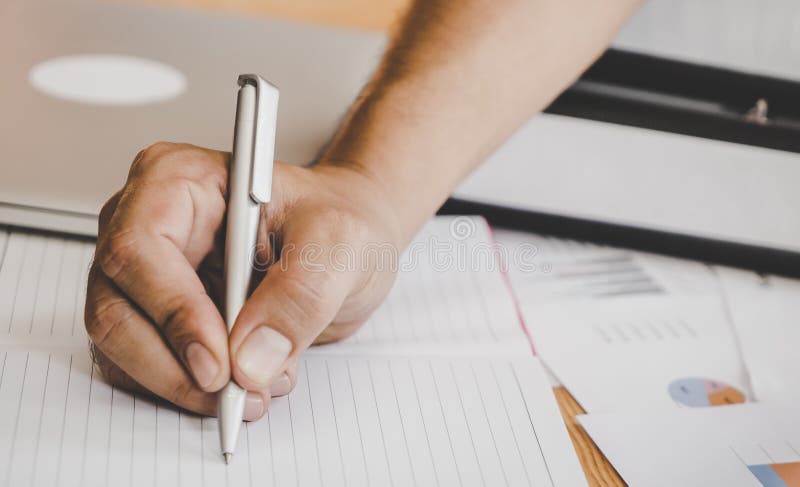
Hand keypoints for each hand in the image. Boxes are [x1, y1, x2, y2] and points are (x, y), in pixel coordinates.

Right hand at [85, 142, 400, 418]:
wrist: (348, 244)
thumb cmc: (338, 220)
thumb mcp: (339, 243)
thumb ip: (300, 294)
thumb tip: (251, 358)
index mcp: (180, 181)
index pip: (141, 248)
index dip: (173, 312)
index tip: (219, 362)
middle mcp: (148, 224)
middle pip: (116, 307)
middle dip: (174, 365)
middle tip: (235, 392)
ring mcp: (146, 274)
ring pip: (121, 348)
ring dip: (184, 384)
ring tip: (257, 385)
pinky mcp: (157, 316)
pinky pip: (143, 367)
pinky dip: (188, 388)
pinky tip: (246, 380)